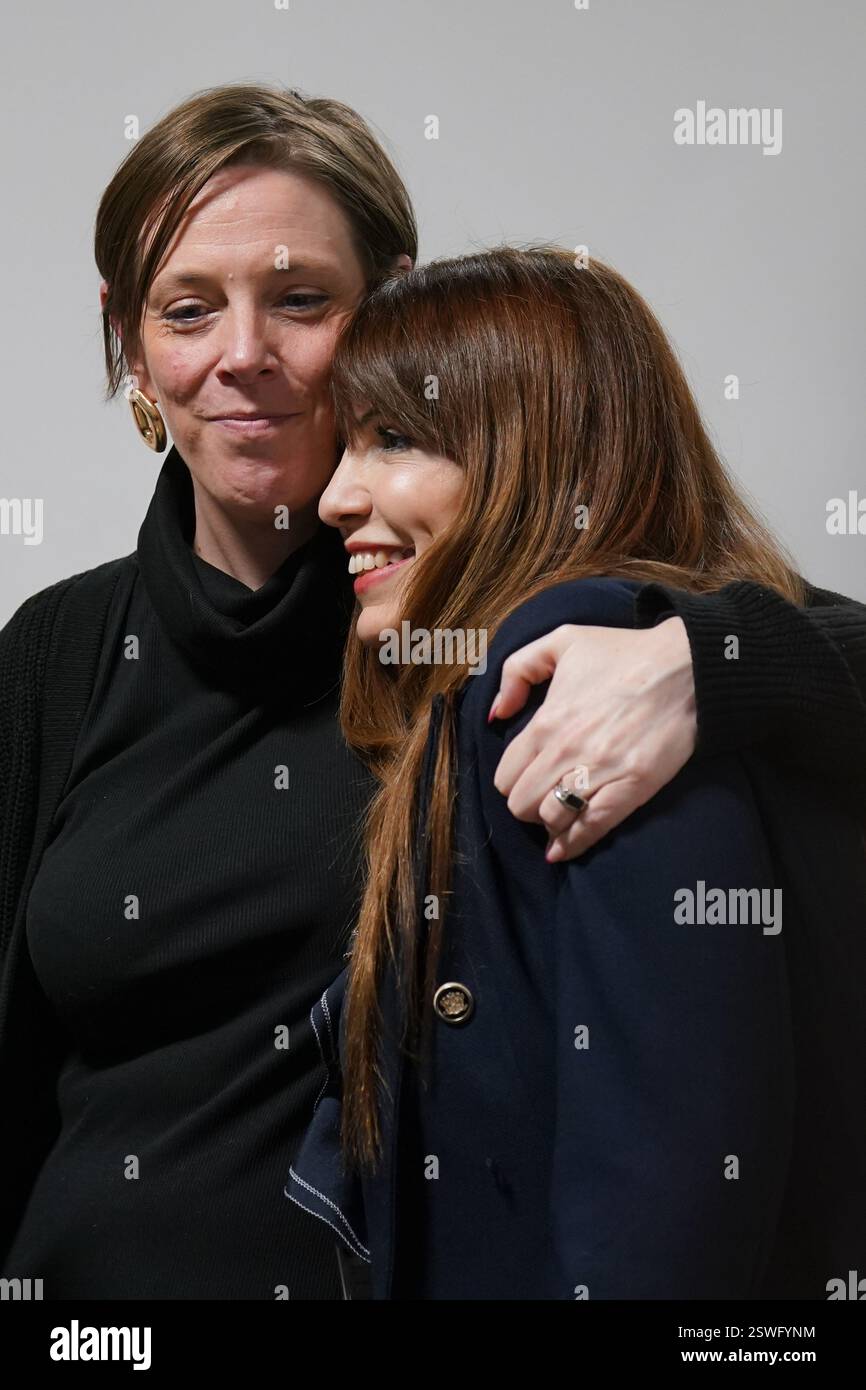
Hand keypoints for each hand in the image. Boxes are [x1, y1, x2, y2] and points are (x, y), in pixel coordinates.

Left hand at [490, 618, 696, 860]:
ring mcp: (600, 773)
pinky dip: (572, 844)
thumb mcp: (561, 640)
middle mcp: (567, 752)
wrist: (687, 667)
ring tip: (558, 812)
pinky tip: (562, 850)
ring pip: (551, 819)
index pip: (505, 774)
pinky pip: (590, 829)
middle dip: (525, 803)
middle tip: (541, 793)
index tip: (525, 774)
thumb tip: (497, 713)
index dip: (511, 779)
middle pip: (521, 804)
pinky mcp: (632, 789)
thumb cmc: (624, 652)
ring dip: (549, 820)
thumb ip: (516, 670)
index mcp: (546, 721)